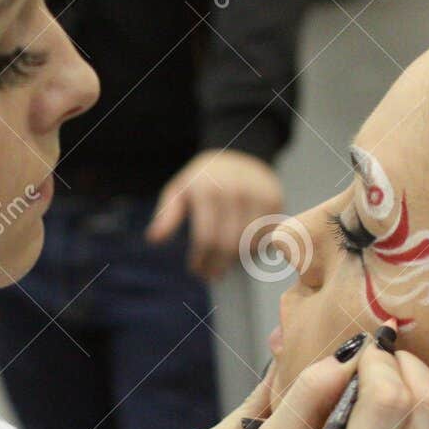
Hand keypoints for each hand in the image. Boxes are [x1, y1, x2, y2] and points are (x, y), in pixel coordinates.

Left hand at [145, 149, 284, 281]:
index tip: (196, 270)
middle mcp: (236, 191)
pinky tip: (241, 248)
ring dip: (235, 261)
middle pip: (228, 245)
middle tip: (210, 276)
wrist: (241, 151)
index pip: (206, 238)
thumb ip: (167, 215)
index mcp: (208, 189)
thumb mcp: (179, 190)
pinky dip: (253, 248)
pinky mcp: (275, 200)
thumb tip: (154, 239)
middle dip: (217, 266)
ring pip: (248, 245)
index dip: (201, 260)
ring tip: (223, 263)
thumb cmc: (204, 178)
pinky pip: (265, 237)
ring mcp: (258, 195)